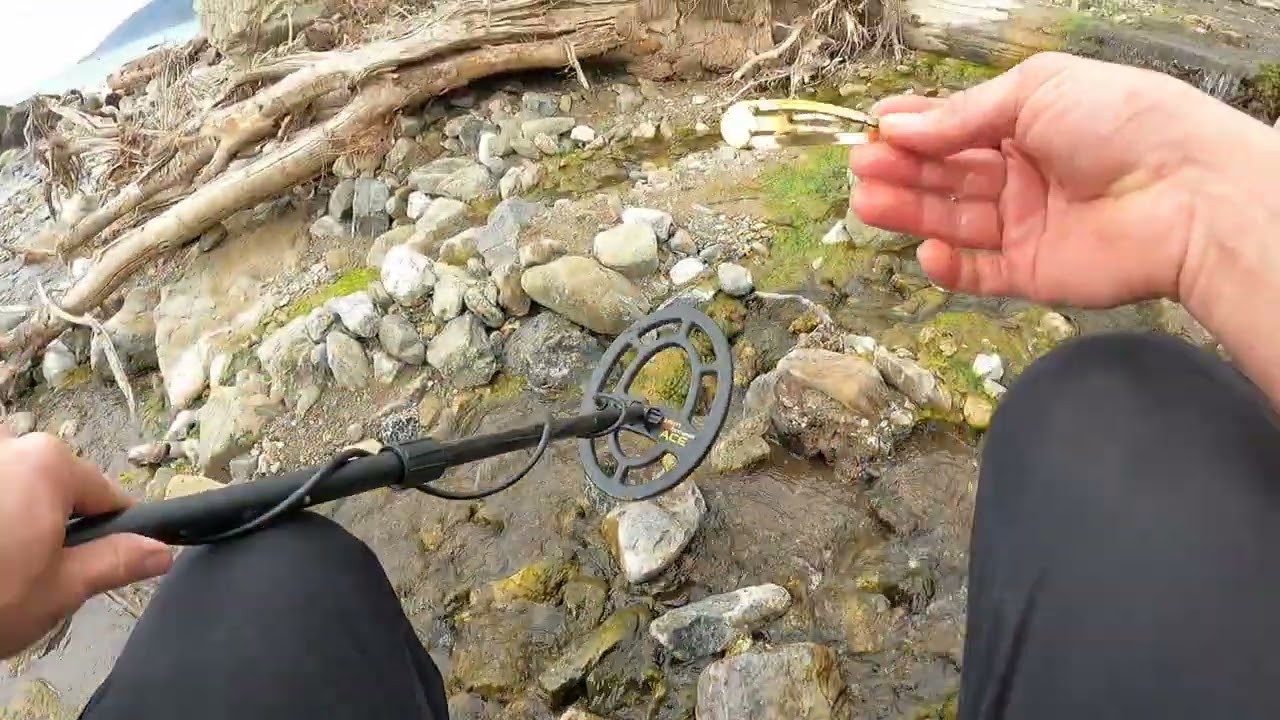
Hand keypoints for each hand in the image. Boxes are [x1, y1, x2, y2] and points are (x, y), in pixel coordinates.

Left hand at [0, 431, 171, 657]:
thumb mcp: (59, 589)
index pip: (106, 496)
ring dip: (8, 521)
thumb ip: (115, 561)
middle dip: (48, 525)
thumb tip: (161, 551)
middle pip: (52, 486)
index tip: (91, 566)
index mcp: (49, 465)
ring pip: (10, 489)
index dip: (109, 534)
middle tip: (27, 577)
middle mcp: (8, 445)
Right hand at [849, 51, 1277, 308]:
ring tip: (866, 203)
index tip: (874, 131)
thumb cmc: (1122, 122)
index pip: (959, 128)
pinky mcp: (1034, 271)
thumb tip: (900, 126)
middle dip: (903, 170)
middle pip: (950, 175)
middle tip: (860, 169)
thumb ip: (963, 115)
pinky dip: (951, 267)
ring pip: (956, 221)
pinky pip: (982, 273)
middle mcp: (1026, 173)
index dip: (915, 129)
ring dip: (911, 212)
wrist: (1190, 192)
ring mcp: (1028, 225)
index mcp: (1031, 122)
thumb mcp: (1036, 91)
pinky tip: (925, 250)